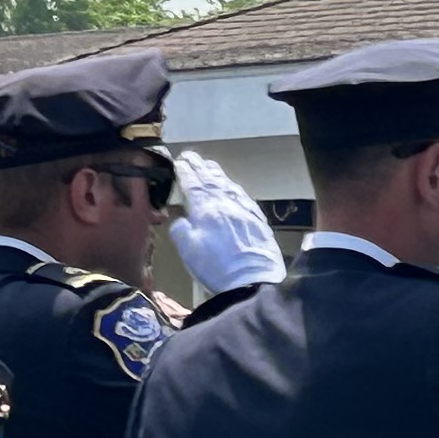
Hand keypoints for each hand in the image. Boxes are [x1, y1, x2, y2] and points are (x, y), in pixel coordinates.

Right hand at [165, 147, 284, 298]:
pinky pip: (242, 196)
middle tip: (192, 157)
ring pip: (228, 185)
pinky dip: (233, 188)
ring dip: (217, 174)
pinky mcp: (258, 219)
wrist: (253, 281)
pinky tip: (232, 188)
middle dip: (200, 167)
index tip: (180, 160)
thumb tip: (183, 219)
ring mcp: (245, 209)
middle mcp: (226, 202)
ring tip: (209, 167)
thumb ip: (181, 229)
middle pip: (212, 179)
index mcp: (206, 208)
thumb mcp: (187, 249)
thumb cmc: (216, 266)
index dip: (186, 170)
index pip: (193, 183)